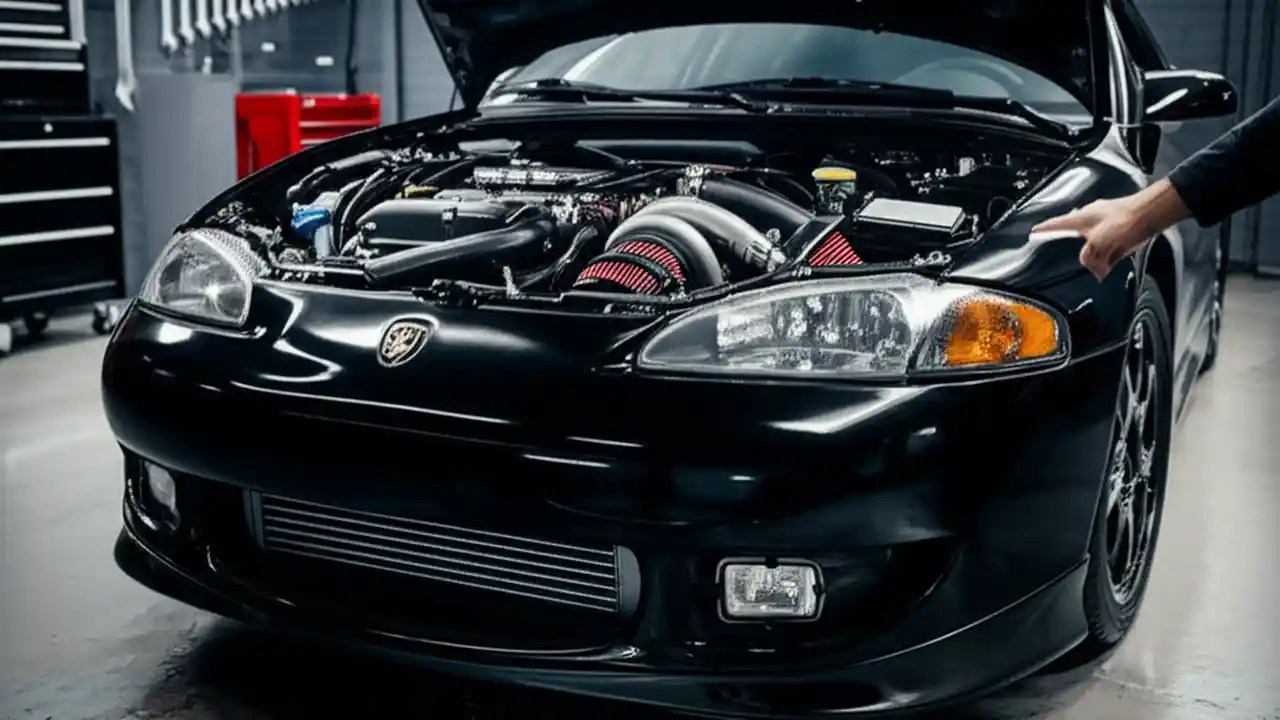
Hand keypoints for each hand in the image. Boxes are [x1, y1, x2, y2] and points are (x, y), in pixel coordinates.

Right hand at [1032, 197, 1151, 280]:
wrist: (1152, 214)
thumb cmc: (1126, 219)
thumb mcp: (1098, 242)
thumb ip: (1088, 257)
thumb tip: (1092, 267)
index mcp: (1081, 218)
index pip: (1056, 224)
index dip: (1044, 229)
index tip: (1035, 231)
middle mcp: (1092, 219)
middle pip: (1077, 236)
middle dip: (1079, 249)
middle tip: (1079, 258)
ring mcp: (1108, 224)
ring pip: (1095, 244)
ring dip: (1097, 256)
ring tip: (1099, 266)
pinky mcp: (1122, 231)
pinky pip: (1110, 249)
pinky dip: (1109, 257)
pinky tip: (1112, 265)